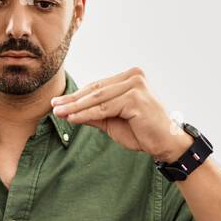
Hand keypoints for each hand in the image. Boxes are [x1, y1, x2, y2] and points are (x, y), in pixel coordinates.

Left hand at [49, 67, 190, 161]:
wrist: (166, 144)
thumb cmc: (143, 132)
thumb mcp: (113, 121)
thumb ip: (94, 114)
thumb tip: (69, 112)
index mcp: (130, 77)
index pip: (98, 86)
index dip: (77, 96)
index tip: (58, 103)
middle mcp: (134, 76)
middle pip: (96, 90)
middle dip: (73, 100)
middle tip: (54, 107)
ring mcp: (136, 86)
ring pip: (98, 99)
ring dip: (76, 107)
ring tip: (59, 113)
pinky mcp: (135, 98)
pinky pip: (105, 108)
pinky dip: (87, 114)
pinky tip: (72, 118)